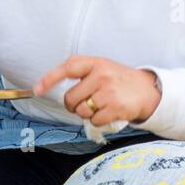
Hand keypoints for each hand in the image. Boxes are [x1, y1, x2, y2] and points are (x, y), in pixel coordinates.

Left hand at [33, 55, 161, 125]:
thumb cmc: (118, 81)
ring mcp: (108, 91)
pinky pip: (93, 121)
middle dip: (74, 105)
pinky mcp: (114, 107)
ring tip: (100, 105)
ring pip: (81, 111)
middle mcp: (101, 74)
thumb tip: (51, 88)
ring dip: (86, 113)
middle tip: (87, 102)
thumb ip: (81, 74)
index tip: (37, 89)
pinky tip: (108, 112)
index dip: (50, 78)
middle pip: (70, 98)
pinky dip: (98, 121)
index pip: (68, 67)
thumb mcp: (102, 68)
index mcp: (95, 63)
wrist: (147, 90)